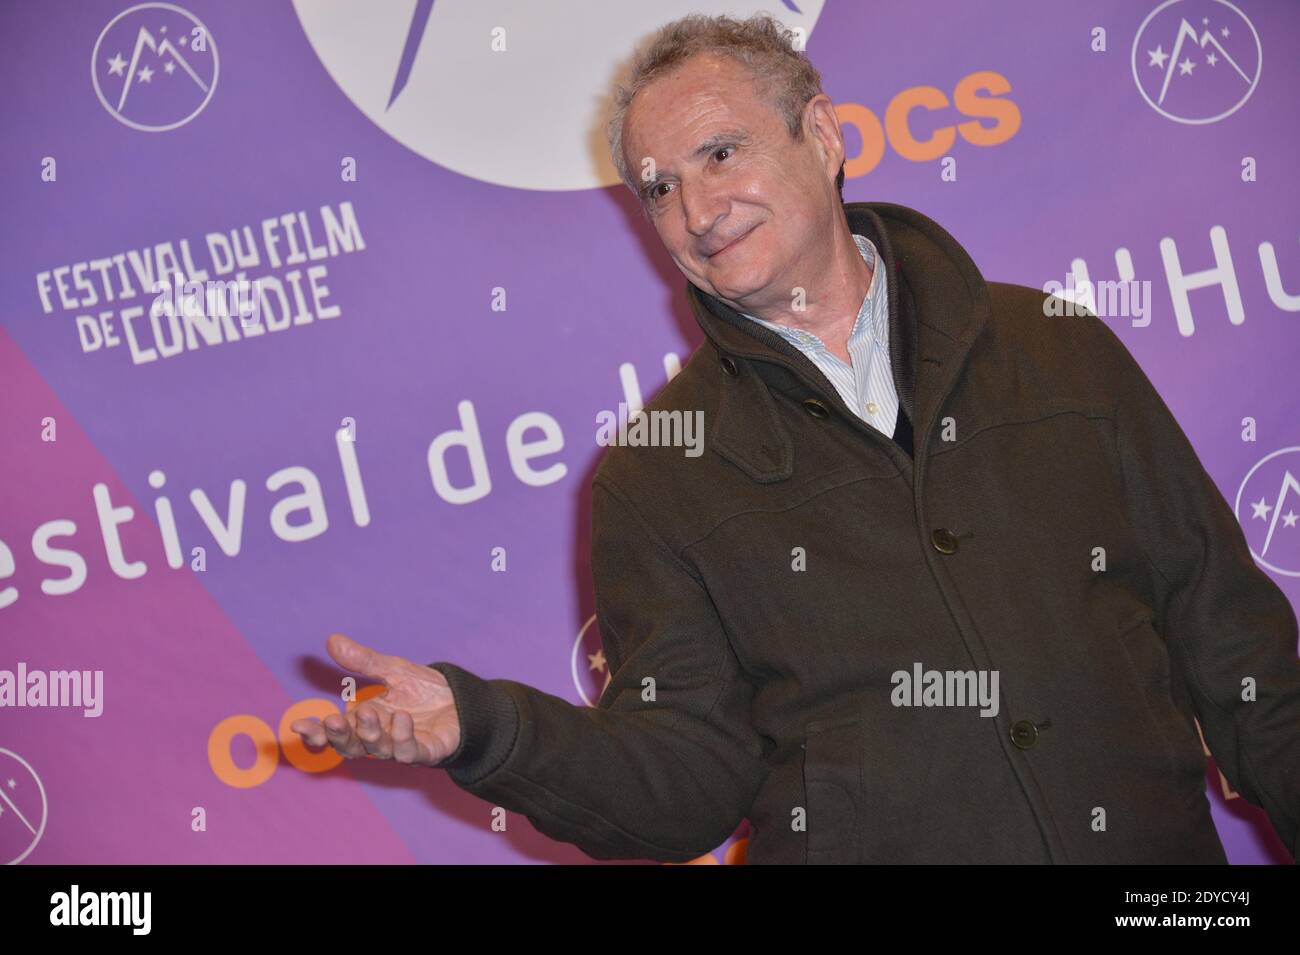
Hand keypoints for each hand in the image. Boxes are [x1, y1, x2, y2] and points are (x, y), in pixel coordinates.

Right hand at [290, 633, 460, 767]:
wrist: (463, 700)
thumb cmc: (424, 689)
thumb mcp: (392, 669)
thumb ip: (363, 660)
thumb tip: (332, 640)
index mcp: (365, 721)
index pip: (334, 731)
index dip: (316, 732)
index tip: (298, 725)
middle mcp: (379, 739)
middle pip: (351, 746)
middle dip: (340, 736)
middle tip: (333, 721)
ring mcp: (401, 747)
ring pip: (378, 750)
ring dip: (371, 734)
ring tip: (369, 711)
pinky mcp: (426, 752)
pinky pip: (410, 751)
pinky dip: (403, 737)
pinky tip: (402, 718)